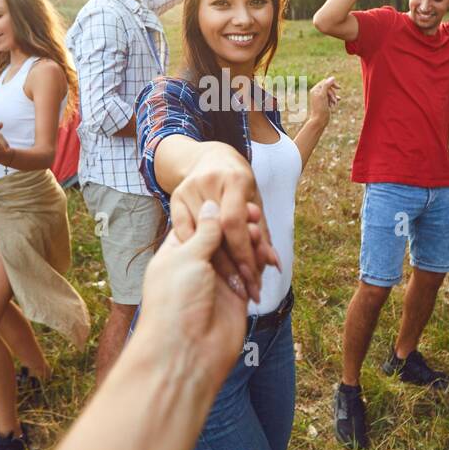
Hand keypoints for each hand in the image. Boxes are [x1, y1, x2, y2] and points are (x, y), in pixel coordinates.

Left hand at [135, 200, 248, 390]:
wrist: (187, 352)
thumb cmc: (176, 303)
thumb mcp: (186, 258)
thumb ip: (205, 233)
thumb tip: (211, 206)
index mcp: (176, 253)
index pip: (200, 224)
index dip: (219, 213)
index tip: (237, 202)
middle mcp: (197, 266)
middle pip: (223, 237)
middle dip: (239, 227)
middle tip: (255, 216)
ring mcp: (217, 282)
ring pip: (239, 254)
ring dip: (251, 245)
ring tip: (261, 238)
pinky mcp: (236, 297)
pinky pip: (251, 275)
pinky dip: (259, 265)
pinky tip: (267, 257)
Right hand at [168, 143, 279, 304]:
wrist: (210, 158)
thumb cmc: (238, 183)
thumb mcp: (255, 200)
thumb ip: (262, 232)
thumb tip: (274, 264)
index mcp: (234, 179)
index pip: (235, 222)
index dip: (243, 252)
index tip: (252, 278)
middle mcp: (208, 182)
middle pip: (216, 232)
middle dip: (232, 266)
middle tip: (245, 291)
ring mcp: (187, 190)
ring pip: (198, 236)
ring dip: (215, 265)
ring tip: (231, 288)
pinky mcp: (174, 198)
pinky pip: (182, 233)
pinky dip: (195, 252)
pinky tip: (207, 269)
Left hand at [307, 76, 338, 125]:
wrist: (319, 120)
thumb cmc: (320, 108)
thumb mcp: (323, 95)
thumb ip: (327, 85)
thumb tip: (332, 78)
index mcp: (315, 90)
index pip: (325, 82)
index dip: (332, 84)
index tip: (338, 88)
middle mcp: (317, 93)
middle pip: (329, 88)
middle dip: (333, 94)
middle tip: (333, 100)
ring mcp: (321, 98)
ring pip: (331, 93)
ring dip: (334, 98)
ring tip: (333, 105)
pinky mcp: (325, 103)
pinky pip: (332, 98)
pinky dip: (334, 101)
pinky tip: (335, 104)